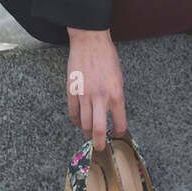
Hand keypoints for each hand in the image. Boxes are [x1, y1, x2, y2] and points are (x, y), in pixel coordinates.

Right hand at [66, 28, 126, 150]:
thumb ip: (116, 97)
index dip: (119, 132)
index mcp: (116, 94)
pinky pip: (73, 113)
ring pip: (84, 124)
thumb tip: (113, 114)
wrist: (90, 41)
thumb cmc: (107, 57)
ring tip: (89, 136)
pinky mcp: (72, 92)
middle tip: (100, 149)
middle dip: (100, 143)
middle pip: (98, 130)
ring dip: (87, 133)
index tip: (118, 135)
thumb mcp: (119, 78)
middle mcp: (101, 97)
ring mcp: (84, 95)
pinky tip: (79, 122)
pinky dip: (76, 121)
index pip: (120, 122)